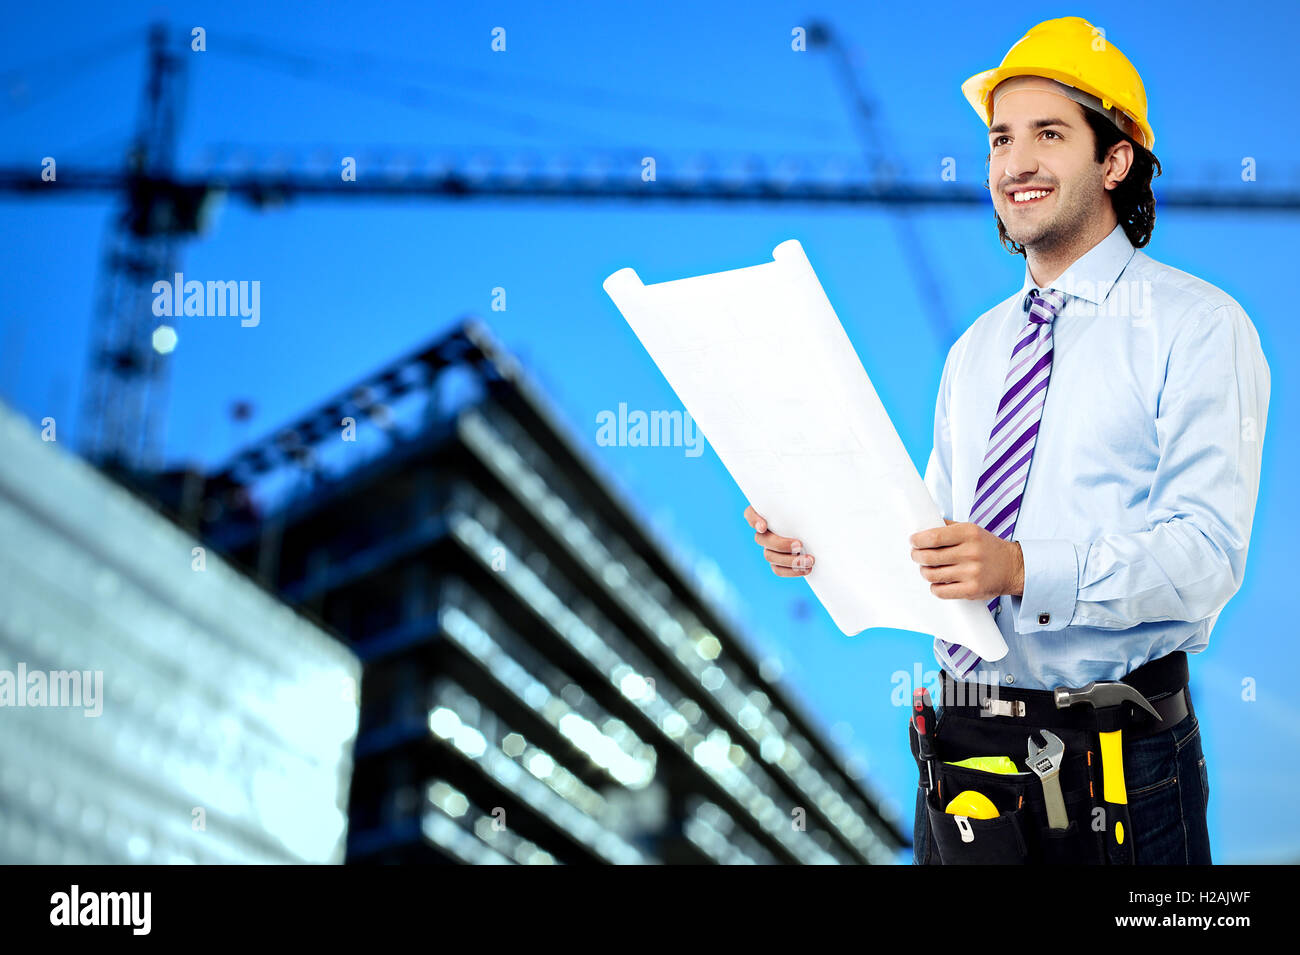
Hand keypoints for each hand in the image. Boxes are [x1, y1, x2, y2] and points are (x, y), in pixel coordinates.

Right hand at [744, 505, 813, 576]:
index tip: (764, 527)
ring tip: (809, 560)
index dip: (754, 521)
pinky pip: (778, 569)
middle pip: (761, 539)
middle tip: (799, 544)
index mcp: (766, 514)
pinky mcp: (777, 561)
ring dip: (790, 561)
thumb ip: (804, 500)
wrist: (818, 529)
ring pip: (769, 556)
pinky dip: (792, 571)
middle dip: (780, 544)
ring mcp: (769, 548)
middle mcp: (764, 531)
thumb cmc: (812, 512)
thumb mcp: (808, 504)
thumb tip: (816, 493)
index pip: (750, 514)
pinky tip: (806, 569)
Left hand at [909, 519, 1023, 599]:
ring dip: (924, 572)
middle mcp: (971, 552)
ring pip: (932, 575)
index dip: (917, 540)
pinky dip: (935, 587)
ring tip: (927, 569)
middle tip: (916, 555)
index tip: (913, 541)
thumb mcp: (971, 530)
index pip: (933, 537)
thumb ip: (948, 527)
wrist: (1013, 567)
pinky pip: (941, 591)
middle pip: (929, 557)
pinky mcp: (972, 590)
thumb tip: (922, 527)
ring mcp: (972, 573)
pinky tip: (938, 582)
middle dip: (917, 556)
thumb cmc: (986, 547)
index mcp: (969, 533)